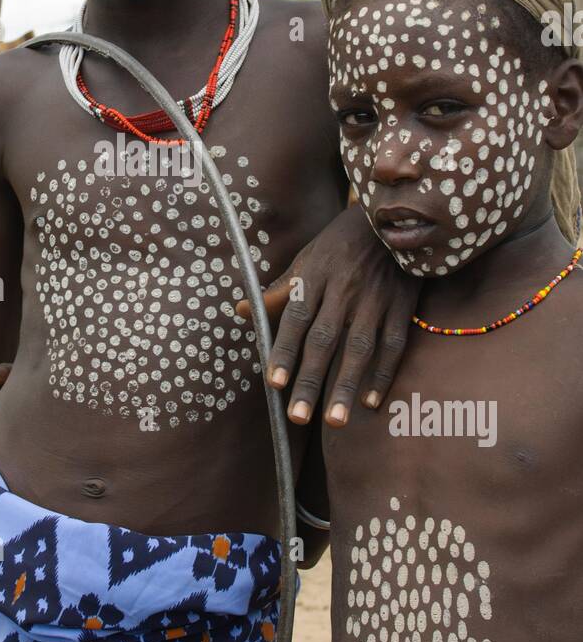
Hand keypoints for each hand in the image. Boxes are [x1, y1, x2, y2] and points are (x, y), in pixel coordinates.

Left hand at [236, 205, 420, 426]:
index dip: (285, 351)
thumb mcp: (306, 260)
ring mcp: (375, 298)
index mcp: (315, 276)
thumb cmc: (339, 246)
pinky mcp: (402, 304)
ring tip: (335, 422)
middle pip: (325, 339)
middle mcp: (344, 289)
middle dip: (310, 380)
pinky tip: (371, 403)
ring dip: (347, 385)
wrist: (389, 219)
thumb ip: (278, 291)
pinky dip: (383, 373)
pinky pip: (393, 344)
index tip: (274, 384)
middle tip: (297, 418)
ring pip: (360, 347)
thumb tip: (240, 311)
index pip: (296, 318)